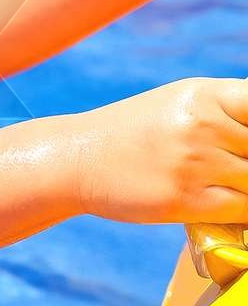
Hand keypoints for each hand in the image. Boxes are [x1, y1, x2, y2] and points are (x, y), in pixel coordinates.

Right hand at [76, 78, 247, 224]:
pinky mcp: (185, 200)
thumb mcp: (181, 103)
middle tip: (238, 165)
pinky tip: (231, 204)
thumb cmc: (135, 131)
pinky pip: (244, 209)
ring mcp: (194, 163)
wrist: (76, 159)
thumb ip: (229, 111)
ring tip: (229, 182)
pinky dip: (246, 210)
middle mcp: (202, 125)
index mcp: (205, 95)